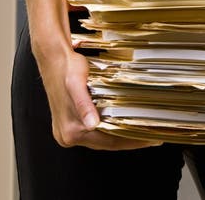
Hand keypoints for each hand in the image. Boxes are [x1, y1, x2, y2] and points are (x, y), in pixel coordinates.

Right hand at [37, 45, 162, 150]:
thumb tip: (91, 124)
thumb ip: (84, 105)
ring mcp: (67, 133)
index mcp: (70, 129)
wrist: (53, 60)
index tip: (149, 139)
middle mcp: (67, 135)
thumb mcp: (77, 83)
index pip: (108, 142)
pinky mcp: (69, 126)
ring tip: (140, 132)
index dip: (131, 141)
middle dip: (128, 140)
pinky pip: (94, 134)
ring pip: (101, 139)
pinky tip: (121, 125)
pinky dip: (108, 129)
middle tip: (150, 137)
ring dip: (119, 135)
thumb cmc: (67, 68)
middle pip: (106, 143)